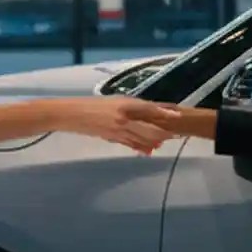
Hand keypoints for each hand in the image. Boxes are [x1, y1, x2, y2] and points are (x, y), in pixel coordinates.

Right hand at [63, 96, 179, 154]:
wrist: (73, 114)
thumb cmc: (95, 104)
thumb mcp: (115, 100)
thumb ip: (133, 107)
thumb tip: (152, 112)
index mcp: (124, 104)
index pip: (149, 109)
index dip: (164, 113)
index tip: (177, 116)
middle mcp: (124, 118)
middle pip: (149, 127)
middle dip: (163, 132)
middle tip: (176, 134)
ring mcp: (118, 130)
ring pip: (142, 138)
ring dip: (155, 141)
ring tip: (164, 142)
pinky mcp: (113, 139)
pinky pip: (131, 144)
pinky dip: (141, 147)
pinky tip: (149, 150)